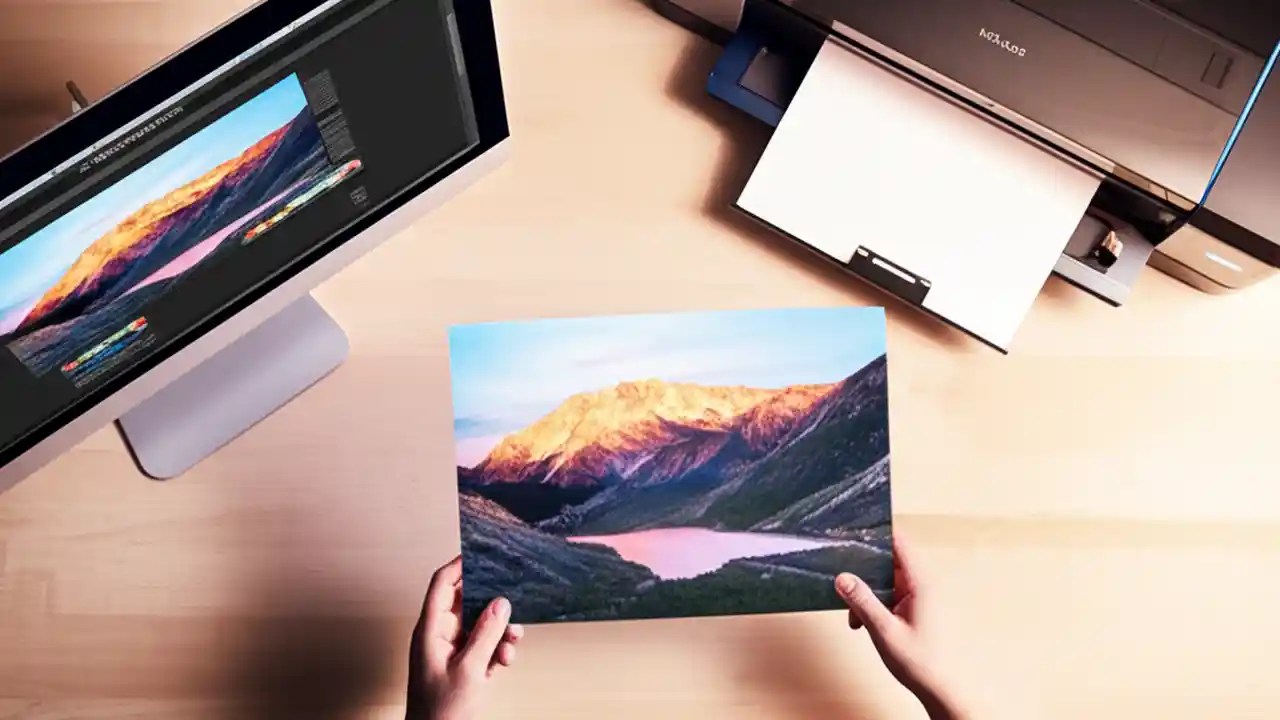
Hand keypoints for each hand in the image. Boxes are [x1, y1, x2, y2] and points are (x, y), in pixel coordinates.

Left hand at [406, 556, 523, 719]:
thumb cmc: (440, 713)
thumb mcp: (469, 670)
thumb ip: (486, 633)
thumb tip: (500, 603)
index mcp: (430, 630)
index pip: (441, 585)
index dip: (459, 566)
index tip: (481, 553)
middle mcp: (439, 636)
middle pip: (467, 604)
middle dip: (492, 606)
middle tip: (512, 604)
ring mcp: (450, 651)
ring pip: (480, 626)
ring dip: (499, 632)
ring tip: (512, 642)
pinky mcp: (462, 666)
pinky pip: (483, 646)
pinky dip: (497, 650)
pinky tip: (505, 659)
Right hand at [835, 537, 968, 719]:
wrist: (939, 688)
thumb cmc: (920, 661)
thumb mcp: (884, 630)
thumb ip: (862, 601)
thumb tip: (842, 577)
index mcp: (921, 583)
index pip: (899, 542)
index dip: (877, 534)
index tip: (852, 532)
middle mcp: (921, 584)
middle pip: (888, 559)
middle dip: (863, 569)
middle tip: (842, 576)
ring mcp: (917, 595)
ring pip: (884, 579)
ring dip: (866, 592)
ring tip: (853, 614)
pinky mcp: (912, 607)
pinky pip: (887, 594)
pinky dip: (872, 604)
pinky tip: (860, 622)